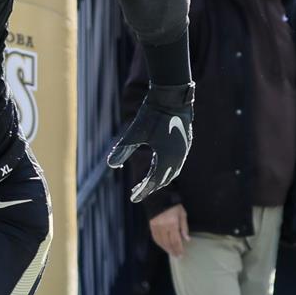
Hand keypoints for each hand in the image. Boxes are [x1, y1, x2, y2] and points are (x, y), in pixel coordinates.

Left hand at [108, 83, 194, 202]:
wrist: (172, 95)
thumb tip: (110, 164)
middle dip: (150, 187)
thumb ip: (123, 149)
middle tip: (136, 192)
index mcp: (167, 158)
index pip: (154, 182)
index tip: (133, 199)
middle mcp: (178, 157)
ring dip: (159, 178)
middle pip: (164, 179)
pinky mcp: (185, 141)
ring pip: (172, 171)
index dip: (143, 191)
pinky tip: (157, 165)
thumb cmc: (153, 113)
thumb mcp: (135, 132)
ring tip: (147, 182)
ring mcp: (183, 149)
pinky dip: (166, 168)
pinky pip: (176, 161)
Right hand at [148, 204, 189, 257]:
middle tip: (177, 256)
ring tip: (171, 253)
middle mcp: (163, 227)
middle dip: (173, 250)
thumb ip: (184, 227)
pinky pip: (155, 238)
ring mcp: (156, 227)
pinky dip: (159, 244)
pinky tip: (163, 246)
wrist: (159, 198)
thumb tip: (187, 239)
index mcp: (172, 224)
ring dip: (166, 249)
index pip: (176, 240)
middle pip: (168, 243)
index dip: (178, 249)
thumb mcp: (182, 214)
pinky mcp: (151, 226)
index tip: (181, 254)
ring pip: (161, 242)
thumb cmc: (173, 206)